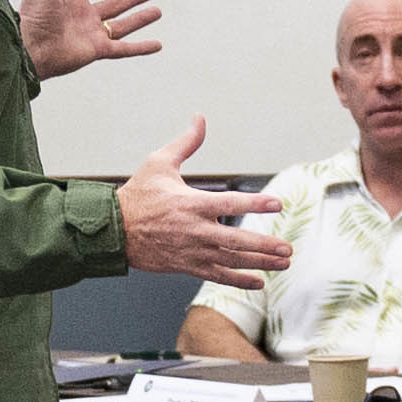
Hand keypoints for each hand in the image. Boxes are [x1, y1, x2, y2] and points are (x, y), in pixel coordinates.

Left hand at [16, 0, 164, 81]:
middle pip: (115, 4)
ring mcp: (92, 34)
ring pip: (123, 25)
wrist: (29, 48)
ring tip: (158, 10)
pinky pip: (124, 48)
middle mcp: (84, 15)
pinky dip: (142, 47)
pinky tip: (158, 45)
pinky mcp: (97, 51)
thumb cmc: (30, 15)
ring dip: (140, 18)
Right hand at [117, 122, 287, 286]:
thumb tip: (200, 118)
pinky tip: (258, 282)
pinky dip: (239, 280)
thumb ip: (186, 143)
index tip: (277, 204)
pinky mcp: (187, 265)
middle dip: (264, 245)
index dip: (255, 203)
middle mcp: (195, 230)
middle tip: (287, 248)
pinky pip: (217, 276)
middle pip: (236, 241)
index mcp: (191, 203)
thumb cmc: (137, 195)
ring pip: (231, 261)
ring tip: (283, 262)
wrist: (114, 229)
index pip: (229, 204)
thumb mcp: (159, 163)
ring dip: (260, 263)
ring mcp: (192, 251)